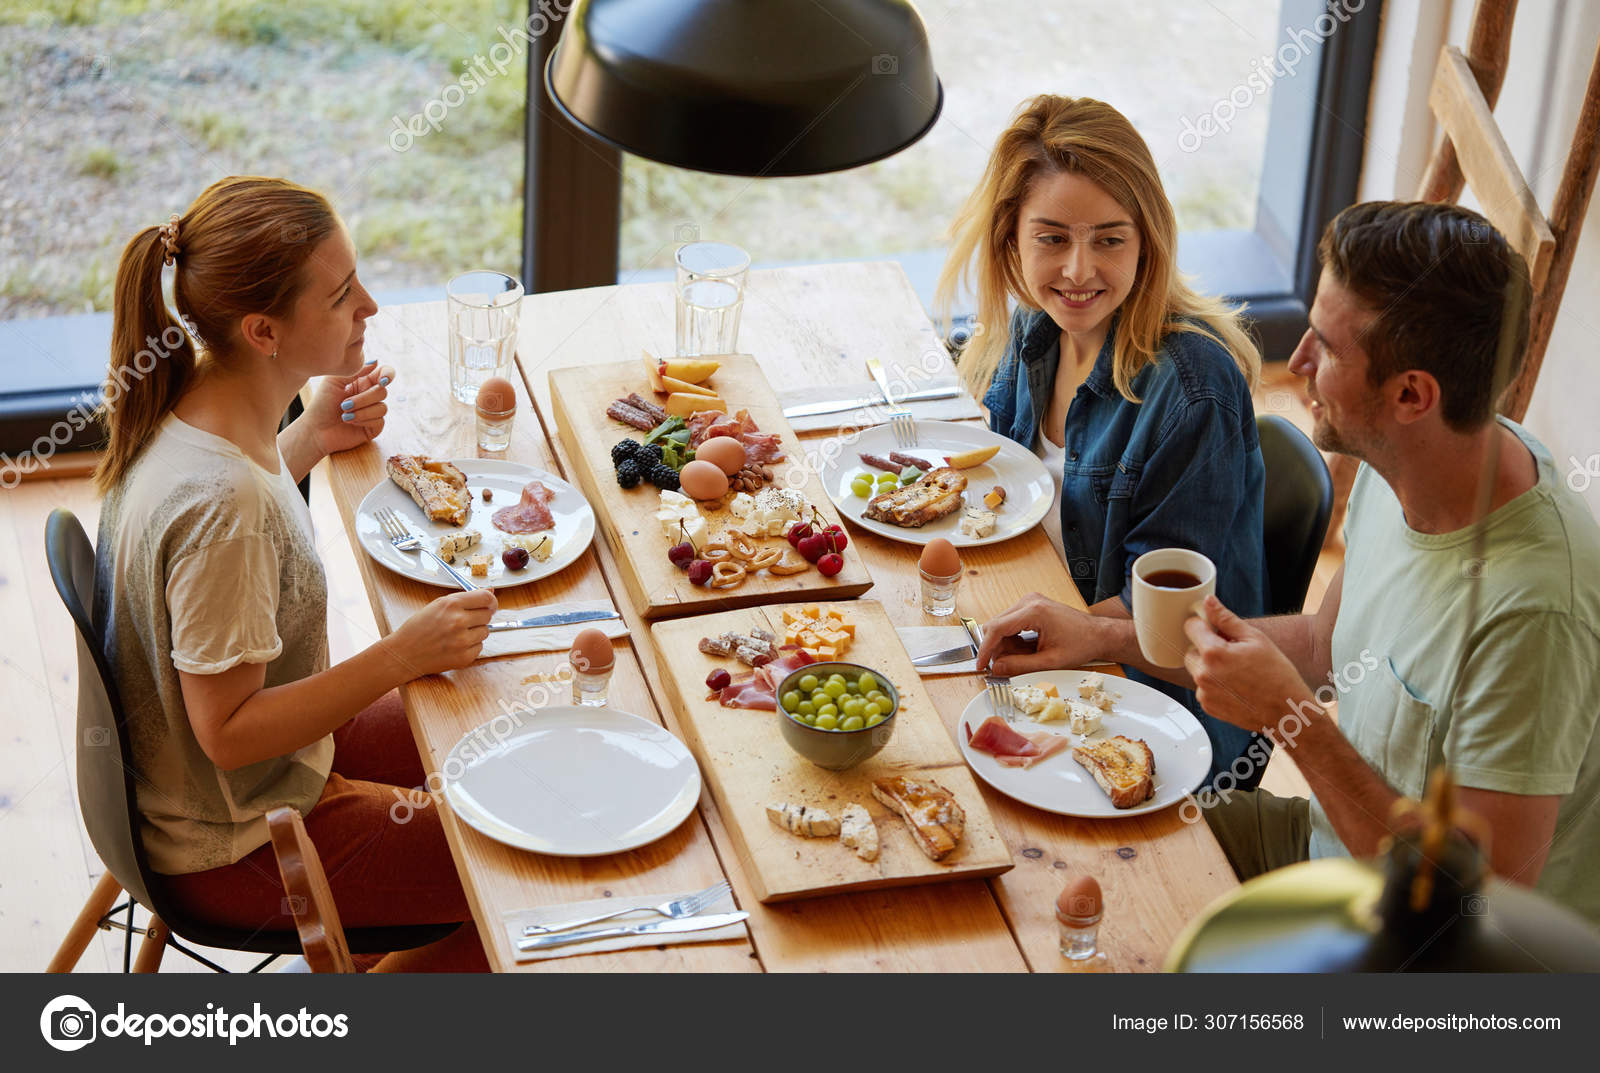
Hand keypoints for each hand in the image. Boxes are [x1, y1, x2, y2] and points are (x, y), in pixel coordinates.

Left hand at [303, 361, 395, 456]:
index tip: (382, 381)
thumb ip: (355, 370)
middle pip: (382, 392)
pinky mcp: (374, 428)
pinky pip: (380, 421)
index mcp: (363, 382)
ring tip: (344, 416)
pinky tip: (350, 422)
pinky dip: (364, 420)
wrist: (315, 429)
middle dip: (363, 399)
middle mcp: (370, 396)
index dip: (388, 375)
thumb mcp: (334, 381)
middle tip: (344, 405)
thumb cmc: (322, 404)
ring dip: (362, 411)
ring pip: (383, 408)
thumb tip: (376, 361)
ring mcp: (373, 412)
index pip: (384, 373)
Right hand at [385, 589, 497, 677]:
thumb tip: (491, 590)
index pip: (486, 598)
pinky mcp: (464, 657)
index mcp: (451, 604)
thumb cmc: (418, 628)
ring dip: (475, 632)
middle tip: (466, 620)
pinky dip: (471, 646)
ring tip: (456, 634)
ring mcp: (462, 641)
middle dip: (480, 616)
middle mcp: (458, 621)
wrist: (404, 653)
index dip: (491, 600)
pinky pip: (479, 647)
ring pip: (485, 632)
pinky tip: (455, 645)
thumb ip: (465, 598)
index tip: (490, 604)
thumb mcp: (438, 605)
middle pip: (488, 615)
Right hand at [975, 592, 1107, 675]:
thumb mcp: (1050, 661)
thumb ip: (1020, 666)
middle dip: (995, 648)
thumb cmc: (1081, 644)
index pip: (997, 628)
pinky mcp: (1031, 606)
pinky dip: (1012, 639)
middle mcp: (1029, 601)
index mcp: (1033, 611)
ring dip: (1004, 644)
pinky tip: (1025, 650)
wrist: (1098, 635)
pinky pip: (1011, 623)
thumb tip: (996, 669)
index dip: (986, 649)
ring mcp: (1029, 601)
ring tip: (1021, 659)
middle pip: (996, 625)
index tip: (981, 665)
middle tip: (1001, 667)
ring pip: (1001, 625)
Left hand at [1183, 595, 1315, 735]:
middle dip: (1206, 648)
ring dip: (1210, 667)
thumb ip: (1226, 619)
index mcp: (1213, 653)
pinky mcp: (1208, 706)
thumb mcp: (1255, 639)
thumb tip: (1208, 602)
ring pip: (1197, 670)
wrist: (1287, 712)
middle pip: (1191, 650)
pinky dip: (1214, 685)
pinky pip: (1203, 688)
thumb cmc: (1277, 674)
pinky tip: (1236, 686)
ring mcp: (1204, 693)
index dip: (1204, 625)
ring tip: (1238, 672)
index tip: (1215, 629)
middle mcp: (1203, 674)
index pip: (1190, 627)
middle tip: (1233, 653)